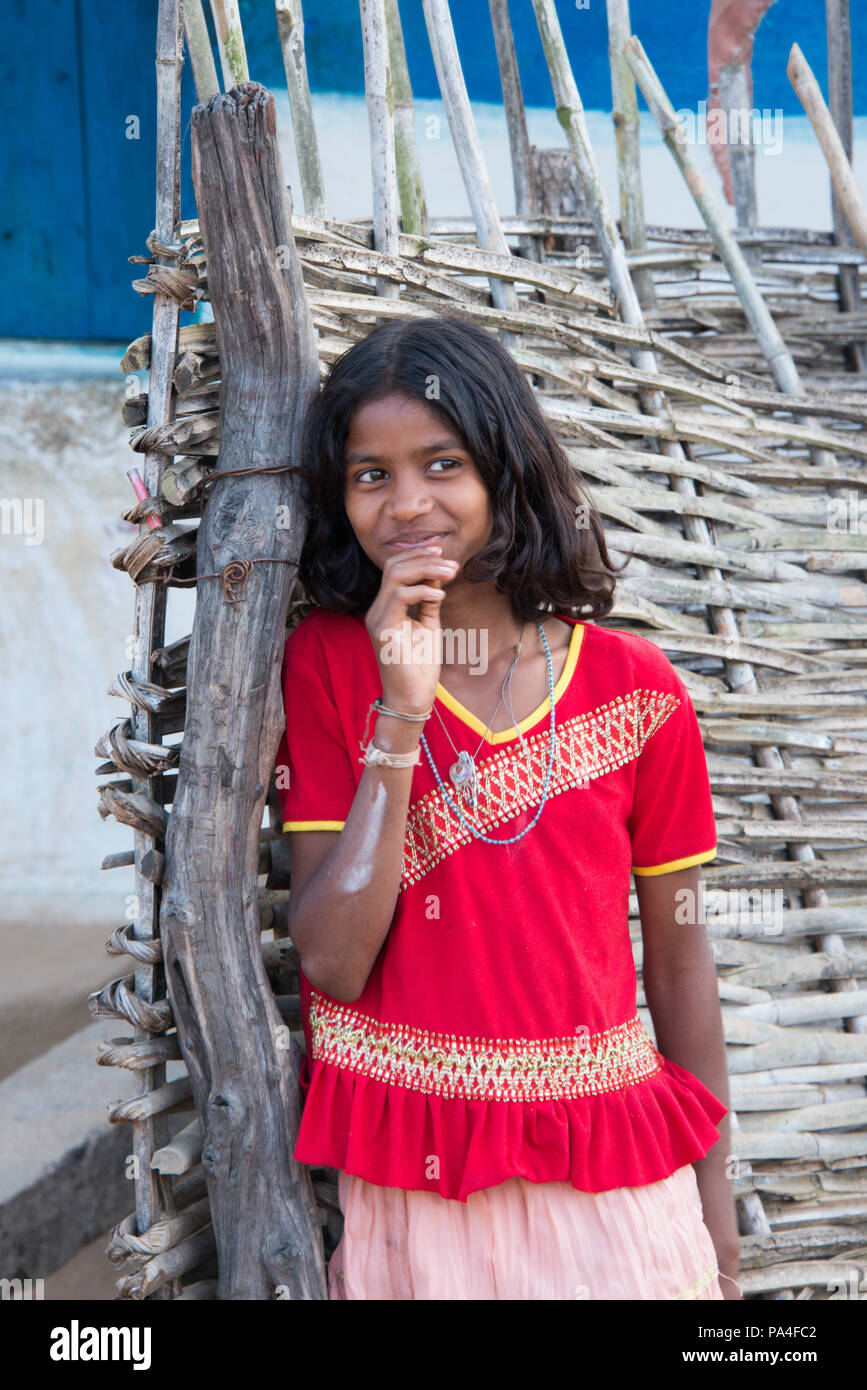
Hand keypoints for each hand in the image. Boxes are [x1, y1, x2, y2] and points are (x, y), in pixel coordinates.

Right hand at [365, 542, 459, 715]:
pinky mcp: (382, 629)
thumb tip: (437, 574)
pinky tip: (441, 595)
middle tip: (451, 562)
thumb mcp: (428, 625)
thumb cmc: (420, 667)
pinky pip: (399, 597)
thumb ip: (429, 600)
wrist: (412, 698)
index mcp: (386, 607)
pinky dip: (422, 591)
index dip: (418, 555)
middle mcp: (377, 609)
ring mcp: (377, 618)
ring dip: (426, 570)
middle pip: (394, 566)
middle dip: (424, 558)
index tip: (443, 553)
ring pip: (395, 576)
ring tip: (450, 573)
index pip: (395, 568)